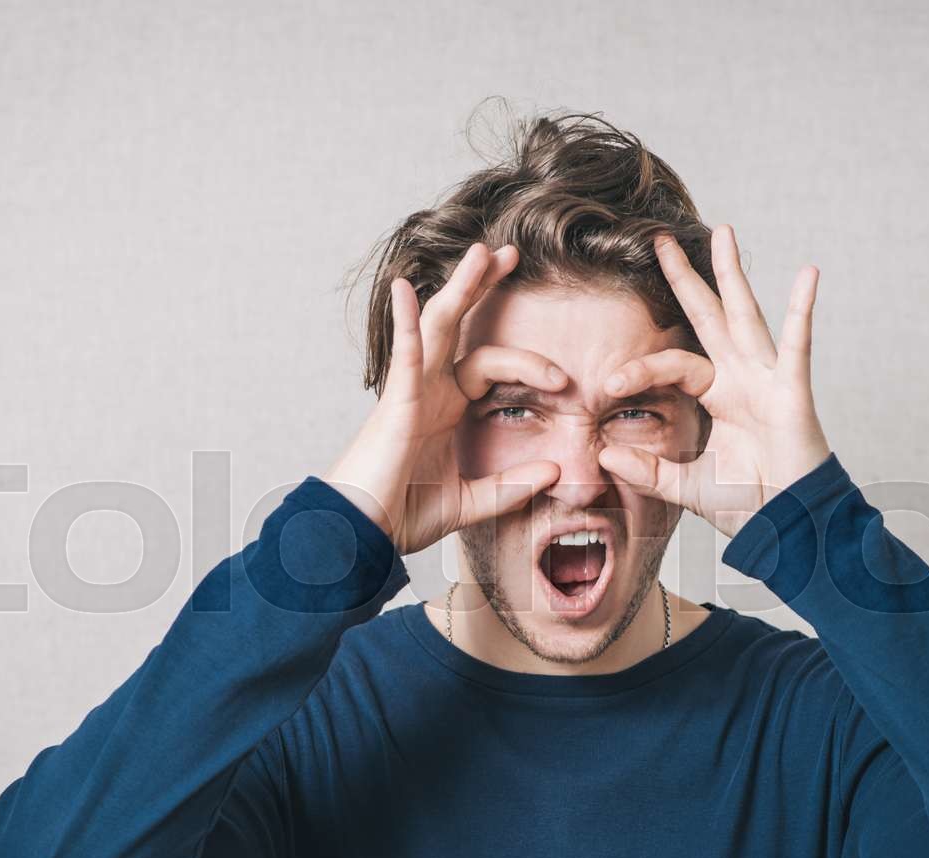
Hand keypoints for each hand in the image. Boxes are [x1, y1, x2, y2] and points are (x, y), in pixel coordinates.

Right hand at [325, 242, 566, 555]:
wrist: (363, 534)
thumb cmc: (403, 515)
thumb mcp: (472, 502)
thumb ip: (512, 486)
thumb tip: (556, 472)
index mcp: (447, 407)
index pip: (489, 363)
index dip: (529, 364)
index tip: (565, 382)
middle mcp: (429, 390)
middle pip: (460, 326)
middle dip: (482, 288)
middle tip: (509, 254)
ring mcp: (411, 391)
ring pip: (437, 327)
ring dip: (459, 289)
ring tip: (480, 253)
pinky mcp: (396, 403)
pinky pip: (403, 356)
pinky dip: (405, 322)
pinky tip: (405, 289)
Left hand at [596, 225, 831, 537]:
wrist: (790, 530)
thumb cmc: (750, 506)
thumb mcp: (686, 487)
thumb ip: (647, 471)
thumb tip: (604, 453)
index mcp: (721, 396)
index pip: (675, 363)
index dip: (641, 367)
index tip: (609, 385)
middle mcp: (743, 379)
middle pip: (709, 317)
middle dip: (687, 278)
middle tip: (662, 240)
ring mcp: (769, 381)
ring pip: (745, 317)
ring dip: (733, 275)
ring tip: (723, 232)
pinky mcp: (793, 393)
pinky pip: (797, 346)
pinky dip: (802, 311)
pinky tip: (807, 274)